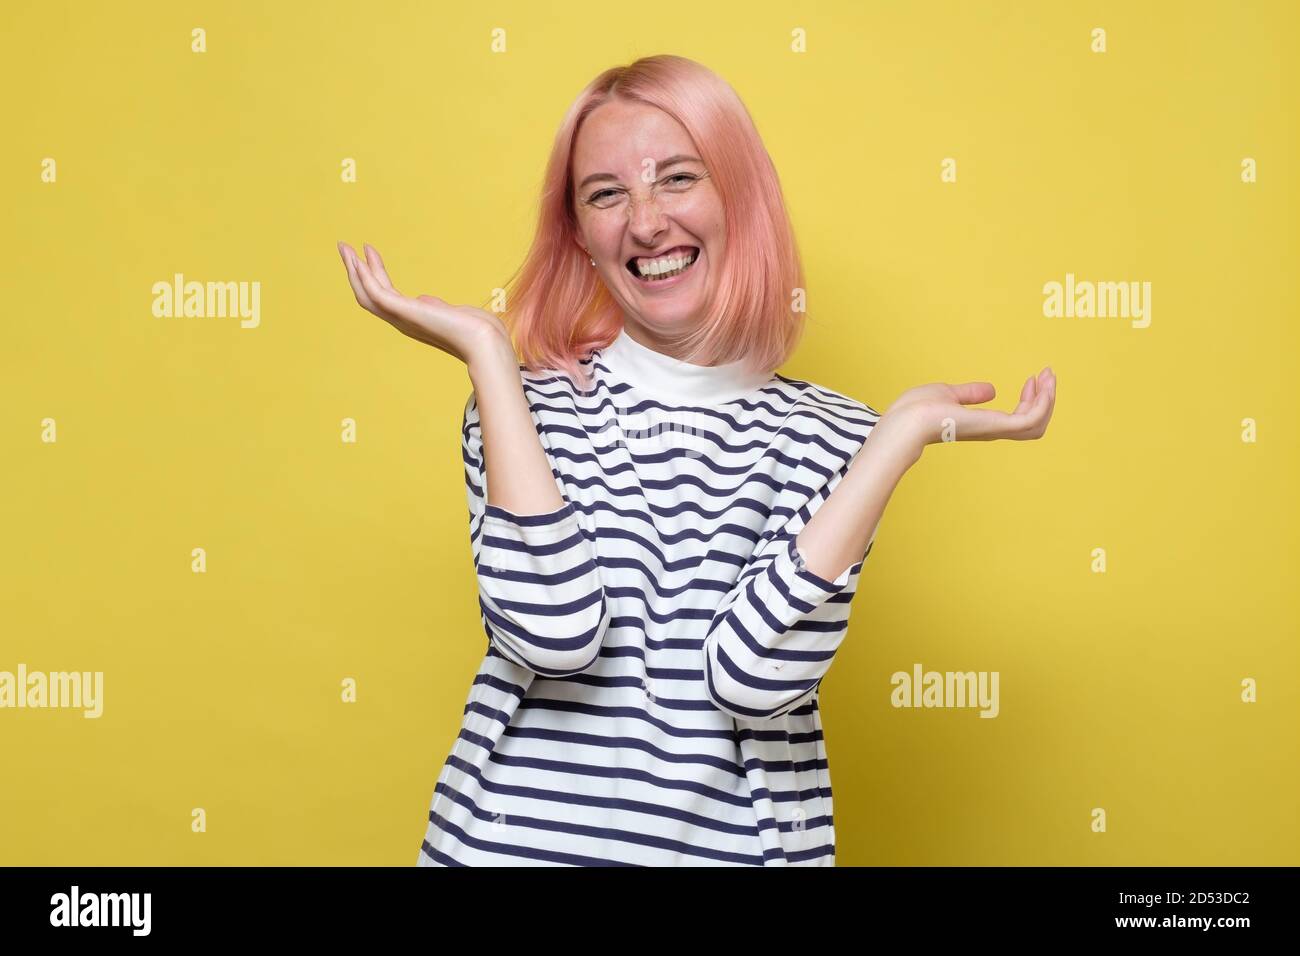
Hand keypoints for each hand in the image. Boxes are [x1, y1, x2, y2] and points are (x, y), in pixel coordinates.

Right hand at [337, 241, 511, 366]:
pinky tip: (361, 261)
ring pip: (367, 294)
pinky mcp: (406, 312)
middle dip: (354, 270)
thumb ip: (431, 306)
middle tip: (344, 247)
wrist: (484, 339)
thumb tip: (423, 299)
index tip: (368, 253)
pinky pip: (378, 294)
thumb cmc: (474, 328)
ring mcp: (402, 318)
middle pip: (366, 295)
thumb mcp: (446, 312)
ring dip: (354, 270)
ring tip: (346, 248)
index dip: (372, 274)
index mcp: (409, 319)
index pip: (382, 296)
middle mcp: (401, 320)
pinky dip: (366, 278)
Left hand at [881, 366, 1056, 456]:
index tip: (1032, 378)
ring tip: (1049, 375)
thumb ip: (970, 394)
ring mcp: (993, 429)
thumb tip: (991, 390)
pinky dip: (1042, 403)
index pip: (1018, 418)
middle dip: (1046, 398)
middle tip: (1049, 374)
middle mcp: (991, 429)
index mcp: (982, 424)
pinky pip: (1030, 420)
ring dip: (1048, 399)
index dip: (1031, 399)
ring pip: (1037, 422)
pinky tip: (1040, 385)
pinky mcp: (994, 426)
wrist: (905, 420)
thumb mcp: (947, 394)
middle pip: (1033, 422)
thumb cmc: (916, 410)